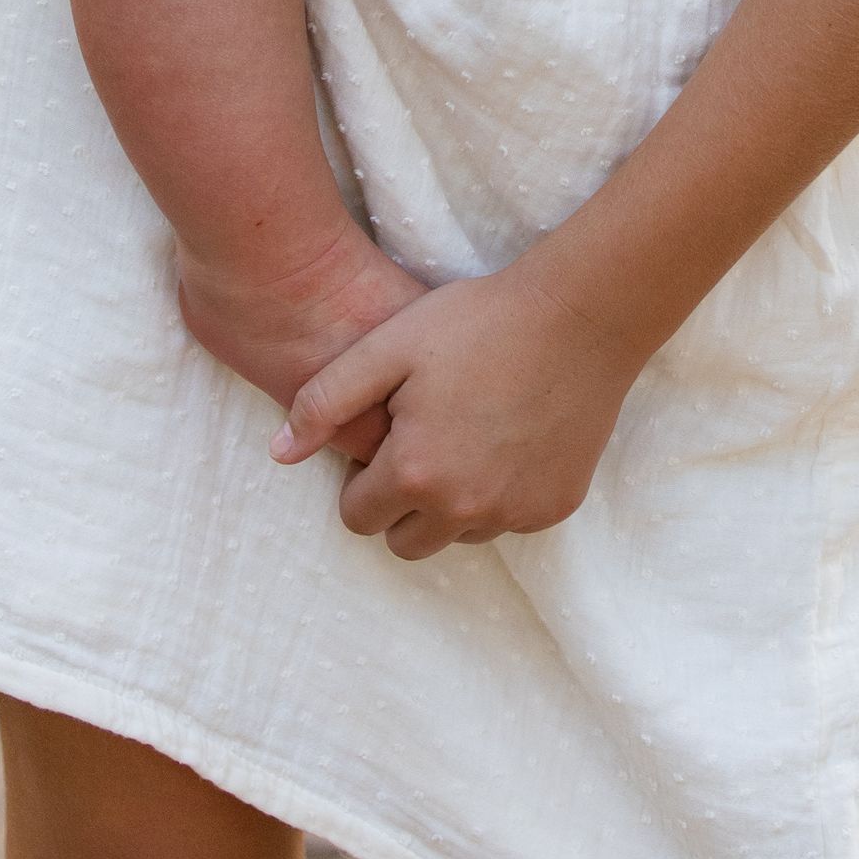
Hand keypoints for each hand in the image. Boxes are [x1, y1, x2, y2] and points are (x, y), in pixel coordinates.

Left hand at [270, 256, 642, 559]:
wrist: (580, 316)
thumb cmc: (478, 322)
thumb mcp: (389, 346)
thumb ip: (324, 401)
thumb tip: (278, 453)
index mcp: (416, 472)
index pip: (357, 517)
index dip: (362, 478)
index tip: (386, 435)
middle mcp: (465, 509)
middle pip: (403, 542)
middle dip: (400, 503)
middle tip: (419, 441)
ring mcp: (515, 513)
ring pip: (457, 535)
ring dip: (449, 504)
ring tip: (465, 434)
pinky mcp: (555, 508)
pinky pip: (507, 520)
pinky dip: (498, 494)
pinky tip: (506, 437)